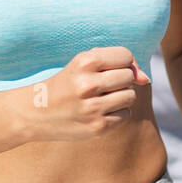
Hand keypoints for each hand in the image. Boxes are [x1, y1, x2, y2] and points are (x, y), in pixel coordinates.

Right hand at [34, 46, 151, 141]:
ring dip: (120, 97)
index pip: (125, 56)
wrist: (35, 112)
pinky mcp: (97, 127)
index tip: (108, 70)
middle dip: (120, 80)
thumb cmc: (65, 85)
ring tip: (101, 99)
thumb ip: (116, 63)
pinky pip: (125, 115)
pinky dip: (116, 114)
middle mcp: (88, 84)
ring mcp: (93, 107)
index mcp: (84, 62)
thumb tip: (146, 79)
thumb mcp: (82, 65)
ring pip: (130, 96)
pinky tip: (98, 113)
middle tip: (101, 86)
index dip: (122, 62)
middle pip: (129, 77)